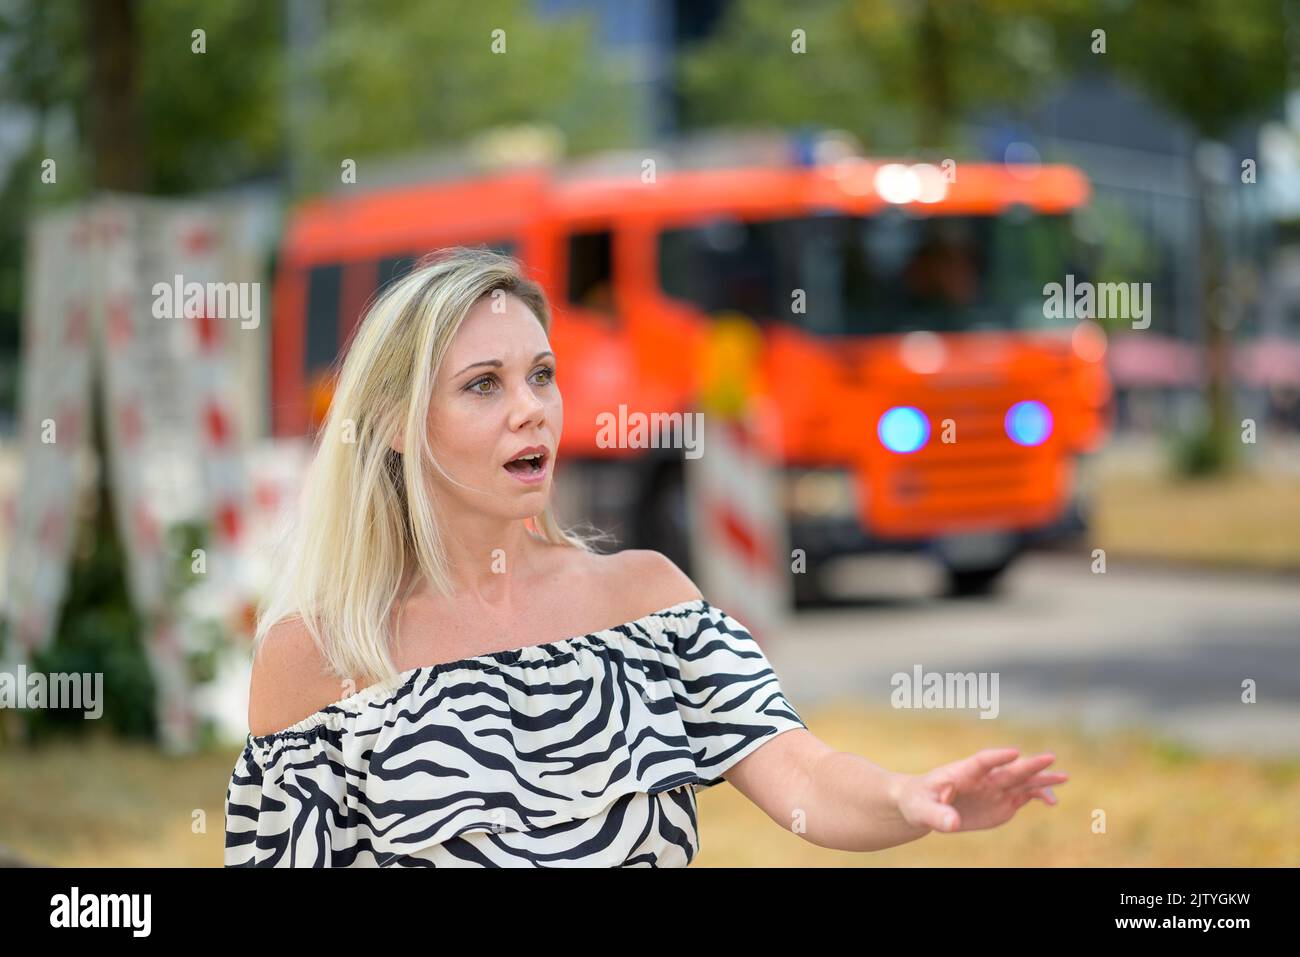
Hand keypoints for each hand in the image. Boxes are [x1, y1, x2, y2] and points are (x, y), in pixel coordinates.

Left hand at [894, 747, 1067, 833]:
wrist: (925, 805)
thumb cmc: (918, 802)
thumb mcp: (921, 810)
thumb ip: (937, 815)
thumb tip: (952, 825)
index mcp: (962, 772)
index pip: (981, 761)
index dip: (996, 757)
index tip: (1013, 753)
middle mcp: (983, 778)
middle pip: (1009, 769)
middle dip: (1028, 764)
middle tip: (1050, 757)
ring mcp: (995, 788)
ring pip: (1022, 780)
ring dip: (1042, 779)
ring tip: (1063, 777)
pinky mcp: (1003, 800)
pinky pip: (1025, 796)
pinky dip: (1039, 796)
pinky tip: (1051, 802)